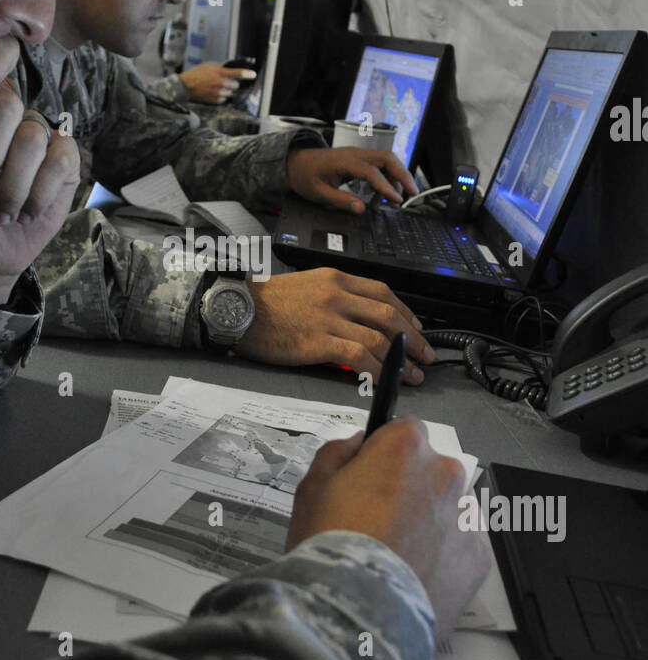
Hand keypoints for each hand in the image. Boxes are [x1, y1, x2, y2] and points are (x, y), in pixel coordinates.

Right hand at [179, 62, 242, 103]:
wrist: (185, 85)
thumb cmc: (196, 74)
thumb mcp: (208, 65)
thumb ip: (220, 68)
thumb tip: (229, 71)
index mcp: (219, 73)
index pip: (237, 73)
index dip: (247, 74)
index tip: (253, 75)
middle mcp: (220, 83)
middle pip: (235, 86)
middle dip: (232, 83)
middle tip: (225, 81)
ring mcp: (217, 93)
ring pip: (230, 93)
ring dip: (226, 90)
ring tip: (216, 87)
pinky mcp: (214, 100)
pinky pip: (223, 99)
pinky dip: (221, 96)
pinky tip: (214, 92)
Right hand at [235, 269, 434, 383]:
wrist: (235, 308)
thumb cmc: (265, 302)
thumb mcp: (306, 285)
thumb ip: (335, 297)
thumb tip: (359, 319)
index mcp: (335, 278)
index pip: (383, 293)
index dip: (406, 313)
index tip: (417, 329)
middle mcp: (336, 295)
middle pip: (388, 315)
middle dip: (413, 339)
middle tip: (425, 356)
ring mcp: (328, 318)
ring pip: (379, 338)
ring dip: (401, 360)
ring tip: (413, 375)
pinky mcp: (317, 342)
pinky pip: (357, 357)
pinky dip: (376, 371)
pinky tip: (383, 381)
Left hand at [286, 146, 416, 211]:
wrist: (295, 161)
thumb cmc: (305, 175)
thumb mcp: (318, 193)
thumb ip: (340, 200)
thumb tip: (361, 209)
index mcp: (344, 160)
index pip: (371, 171)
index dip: (385, 186)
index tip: (395, 199)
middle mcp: (354, 153)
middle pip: (386, 158)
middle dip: (402, 174)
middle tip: (412, 192)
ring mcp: (358, 153)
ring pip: (386, 159)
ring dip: (397, 174)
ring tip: (399, 196)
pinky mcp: (358, 158)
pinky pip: (379, 163)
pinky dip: (388, 175)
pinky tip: (385, 192)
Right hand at [286, 419, 489, 639]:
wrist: (357, 612)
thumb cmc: (329, 543)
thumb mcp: (311, 488)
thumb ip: (337, 453)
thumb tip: (359, 444)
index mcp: (405, 447)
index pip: (404, 430)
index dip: (384, 454)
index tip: (368, 478)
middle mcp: (445, 473)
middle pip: (431, 470)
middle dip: (411, 488)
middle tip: (378, 523)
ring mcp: (466, 517)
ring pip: (447, 510)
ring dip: (428, 524)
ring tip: (396, 558)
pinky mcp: (478, 560)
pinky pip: (459, 549)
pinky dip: (442, 560)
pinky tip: (412, 579)